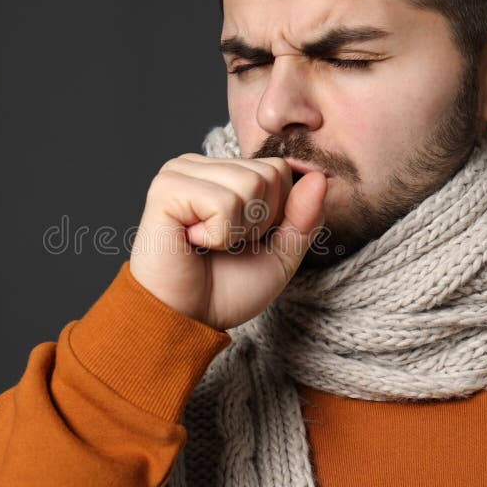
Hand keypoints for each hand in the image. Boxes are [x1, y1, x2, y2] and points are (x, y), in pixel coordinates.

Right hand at [129, 153, 327, 330]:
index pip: (278, 169)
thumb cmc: (223, 290)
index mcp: (220, 173)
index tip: (241, 241)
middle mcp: (198, 165)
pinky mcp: (166, 188)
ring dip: (238, 230)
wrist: (184, 321)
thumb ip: (303, 218)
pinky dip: (219, 235)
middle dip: (258, 223)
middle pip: (268, 174)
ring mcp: (178, 172)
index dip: (274, 215)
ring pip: (250, 185)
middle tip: (222, 245)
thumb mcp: (280, 255)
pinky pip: (224, 202)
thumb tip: (320, 178)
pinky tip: (192, 242)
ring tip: (208, 244)